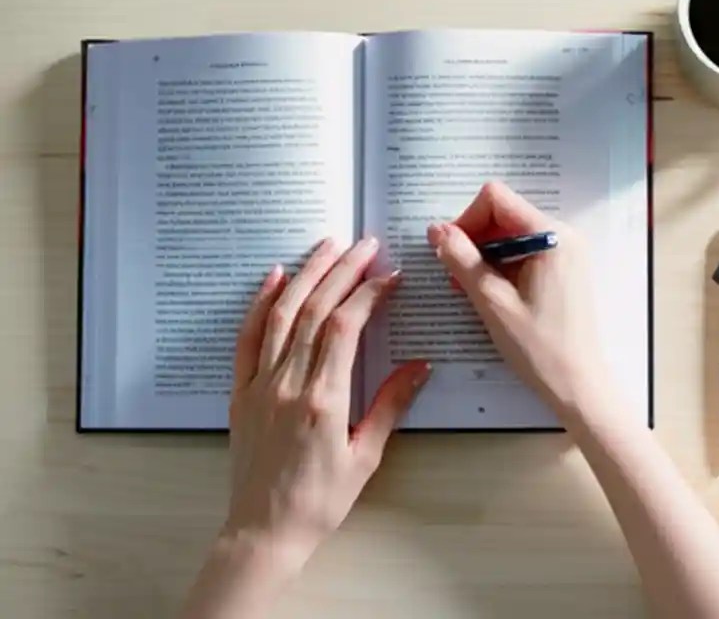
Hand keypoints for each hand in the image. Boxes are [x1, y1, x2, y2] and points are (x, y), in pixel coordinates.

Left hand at [223, 236, 428, 567]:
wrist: (264, 531)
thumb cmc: (319, 502)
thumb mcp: (366, 456)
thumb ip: (390, 406)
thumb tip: (419, 367)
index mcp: (323, 400)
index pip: (346, 328)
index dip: (368, 294)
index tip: (390, 276)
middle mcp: (288, 384)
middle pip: (315, 311)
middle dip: (342, 271)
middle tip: (365, 244)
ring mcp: (260, 385)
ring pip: (282, 315)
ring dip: (305, 275)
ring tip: (327, 246)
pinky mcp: (241, 392)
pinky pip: (248, 338)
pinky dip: (261, 303)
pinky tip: (274, 277)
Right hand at [427, 182, 611, 419]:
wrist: (579, 384)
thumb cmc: (539, 347)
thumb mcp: (492, 301)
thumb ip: (462, 259)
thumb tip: (436, 230)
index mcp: (551, 236)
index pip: (496, 198)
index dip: (466, 219)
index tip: (450, 251)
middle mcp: (563, 235)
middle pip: (504, 214)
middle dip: (474, 239)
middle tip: (455, 275)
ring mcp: (567, 252)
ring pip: (512, 234)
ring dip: (486, 255)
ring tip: (469, 288)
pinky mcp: (565, 268)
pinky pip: (526, 252)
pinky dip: (503, 265)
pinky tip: (491, 293)